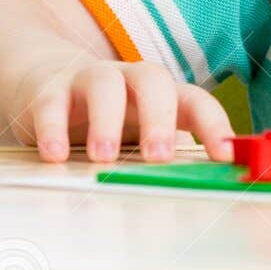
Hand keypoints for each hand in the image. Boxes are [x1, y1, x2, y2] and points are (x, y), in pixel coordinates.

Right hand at [9, 53, 234, 163]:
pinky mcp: (49, 90)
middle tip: (158, 156)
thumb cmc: (108, 117)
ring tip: (104, 158)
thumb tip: (198, 189)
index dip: (213, 124)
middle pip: (153, 80)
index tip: (224, 156)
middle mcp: (129, 80)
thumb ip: (165, 156)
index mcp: (161, 94)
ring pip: (104, 85)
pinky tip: (55, 155)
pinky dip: (53, 128)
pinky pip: (52, 103)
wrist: (46, 80)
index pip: (195, 100)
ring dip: (106, 121)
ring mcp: (89, 80)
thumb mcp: (139, 134)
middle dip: (159, 117)